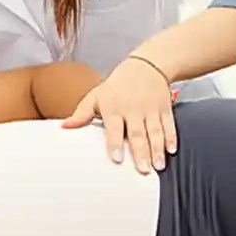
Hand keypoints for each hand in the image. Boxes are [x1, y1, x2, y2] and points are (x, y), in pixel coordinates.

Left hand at [61, 56, 177, 174]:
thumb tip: (64, 127)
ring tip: (158, 166)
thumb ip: (81, 113)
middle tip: (143, 170)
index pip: (114, 128)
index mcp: (114, 108)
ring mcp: (150, 109)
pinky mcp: (164, 108)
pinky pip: (169, 125)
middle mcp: (133, 109)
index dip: (115, 143)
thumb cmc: (117, 86)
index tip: (116, 159)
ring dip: (157, 149)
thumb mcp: (96, 95)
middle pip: (137, 134)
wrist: (145, 65)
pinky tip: (171, 151)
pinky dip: (171, 138)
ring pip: (155, 131)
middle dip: (141, 152)